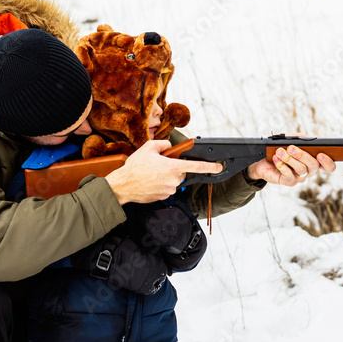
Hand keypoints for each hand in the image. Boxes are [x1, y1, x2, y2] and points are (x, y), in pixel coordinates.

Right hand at [106, 140, 222, 203]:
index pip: (196, 167)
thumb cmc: (135, 168)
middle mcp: (174, 180)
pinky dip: (160, 184)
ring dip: (165, 176)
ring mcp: (169, 190)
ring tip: (150, 174)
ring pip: (173, 180)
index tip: (219, 167)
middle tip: (158, 165)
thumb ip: (163, 144)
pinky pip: (166, 188)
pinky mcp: (163, 197)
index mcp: (173, 167)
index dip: (210, 167)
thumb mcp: (148, 148)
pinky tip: (150, 181)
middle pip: (180, 172)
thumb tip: (170, 147)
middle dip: (172, 167)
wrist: (123, 186)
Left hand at [246, 143, 336, 185]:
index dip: (328, 162)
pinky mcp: (288, 182)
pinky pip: (289, 175)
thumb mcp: (291, 140)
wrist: (262, 160)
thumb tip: (309, 139)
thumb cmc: (280, 148)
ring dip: (289, 158)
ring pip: (301, 169)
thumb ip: (301, 138)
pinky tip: (276, 158)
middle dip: (302, 155)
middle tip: (291, 148)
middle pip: (314, 166)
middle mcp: (309, 170)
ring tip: (279, 151)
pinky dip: (281, 165)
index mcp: (313, 161)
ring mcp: (299, 177)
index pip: (328, 166)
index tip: (320, 155)